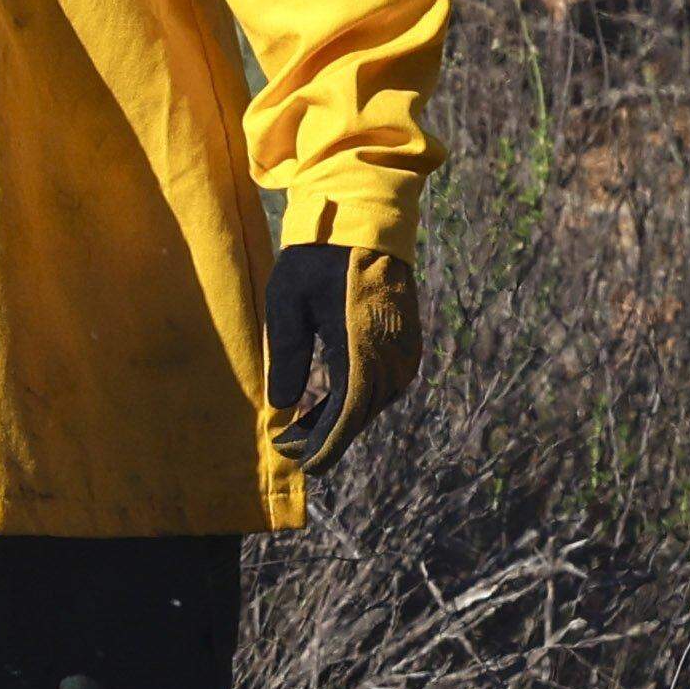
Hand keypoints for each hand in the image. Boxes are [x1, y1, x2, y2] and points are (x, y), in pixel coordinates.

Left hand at [263, 243, 423, 468]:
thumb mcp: (287, 304)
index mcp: (364, 348)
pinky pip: (380, 385)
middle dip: (326, 435)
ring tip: (301, 430)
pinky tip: (326, 404)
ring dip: (339, 419)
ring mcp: (405, 351)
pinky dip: (354, 399)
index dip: (325, 443)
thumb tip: (283, 407)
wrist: (365, 224)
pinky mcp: (406, 345)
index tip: (302, 463)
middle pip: (360, 413)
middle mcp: (393, 356)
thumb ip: (286, 356)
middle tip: (287, 446)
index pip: (348, 414)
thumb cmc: (318, 260)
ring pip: (372, 402)